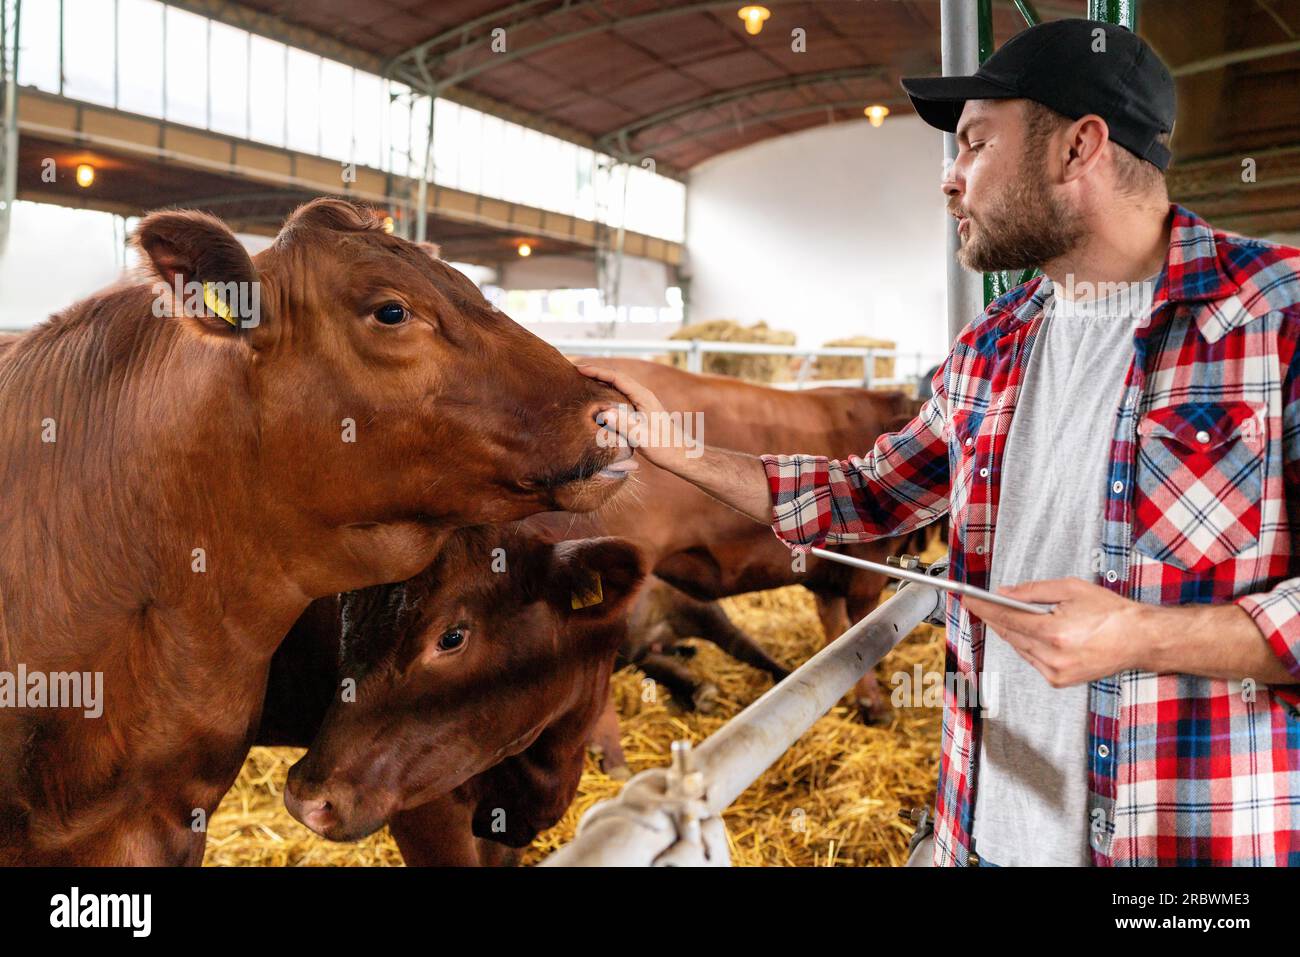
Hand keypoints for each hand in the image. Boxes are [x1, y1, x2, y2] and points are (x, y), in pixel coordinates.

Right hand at [574, 362, 675, 466]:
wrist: (681, 455)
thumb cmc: (664, 447)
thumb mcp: (642, 437)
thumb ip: (624, 424)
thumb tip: (604, 412)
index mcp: (643, 397)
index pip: (617, 378)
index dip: (597, 371)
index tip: (579, 369)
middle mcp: (643, 396)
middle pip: (617, 378)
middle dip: (597, 373)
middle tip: (576, 372)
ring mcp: (643, 403)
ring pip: (619, 386)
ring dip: (602, 382)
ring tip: (583, 383)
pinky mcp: (641, 411)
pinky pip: (621, 396)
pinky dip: (607, 394)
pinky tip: (598, 401)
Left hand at [963, 577, 1147, 686]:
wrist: (1140, 640)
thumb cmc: (1112, 613)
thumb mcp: (1070, 589)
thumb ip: (1032, 591)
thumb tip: (1005, 593)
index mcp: (1054, 633)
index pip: (1007, 618)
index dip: (984, 607)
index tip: (969, 599)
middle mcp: (1053, 657)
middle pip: (1009, 634)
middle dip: (995, 617)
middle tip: (983, 603)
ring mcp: (1056, 672)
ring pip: (1019, 648)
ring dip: (1012, 631)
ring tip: (1008, 614)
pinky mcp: (1060, 681)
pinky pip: (1032, 659)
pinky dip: (1028, 645)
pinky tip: (1030, 633)